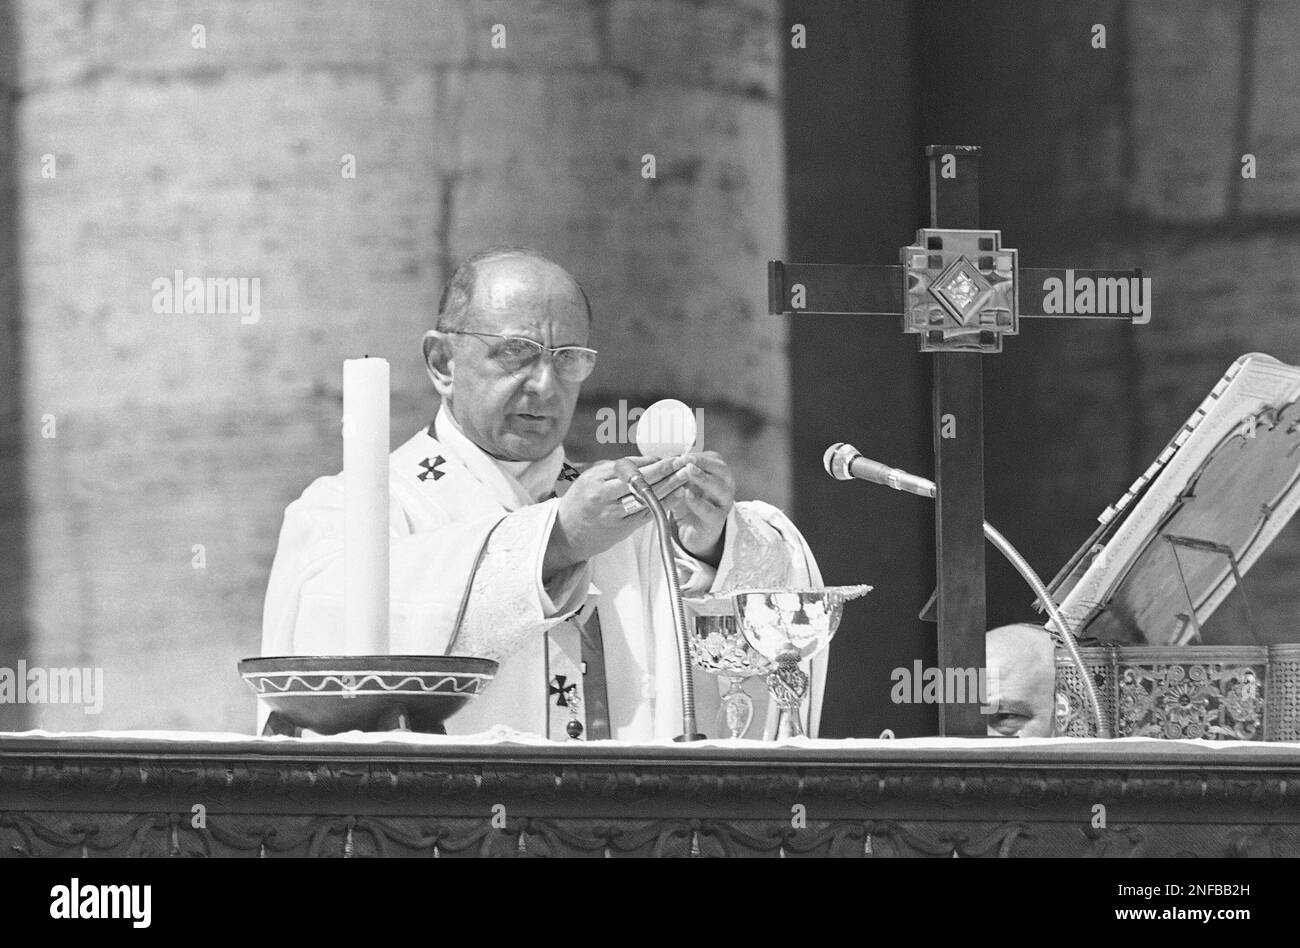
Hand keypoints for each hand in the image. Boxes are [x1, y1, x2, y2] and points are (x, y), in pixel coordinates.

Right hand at [543, 455, 689, 577]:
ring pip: (645, 498)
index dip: (651, 462)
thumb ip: (616, 468)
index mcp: (595, 479)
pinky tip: (676, 495)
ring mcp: (612, 514)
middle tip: (682, 462)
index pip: (628, 466)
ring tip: (685, 476)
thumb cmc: (580, 502)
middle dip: (664, 470)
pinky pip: (645, 514)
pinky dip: (662, 504)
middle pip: (639, 481)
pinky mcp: (620, 530)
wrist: (564, 534)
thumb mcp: (590, 478)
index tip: (669, 456)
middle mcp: (602, 495)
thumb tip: (649, 459)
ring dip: (668, 487)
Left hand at [662, 451, 734, 565]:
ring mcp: (722, 504)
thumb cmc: (689, 505)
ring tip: (689, 471)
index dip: (699, 456)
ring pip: (720, 488)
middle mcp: (725, 487)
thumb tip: (669, 459)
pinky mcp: (716, 520)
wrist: (693, 532)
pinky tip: (687, 495)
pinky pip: (710, 511)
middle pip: (722, 470)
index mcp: (718, 476)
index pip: (715, 460)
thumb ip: (679, 473)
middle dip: (704, 463)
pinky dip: (698, 502)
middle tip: (687, 460)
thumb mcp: (683, 485)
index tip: (684, 455)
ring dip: (704, 478)